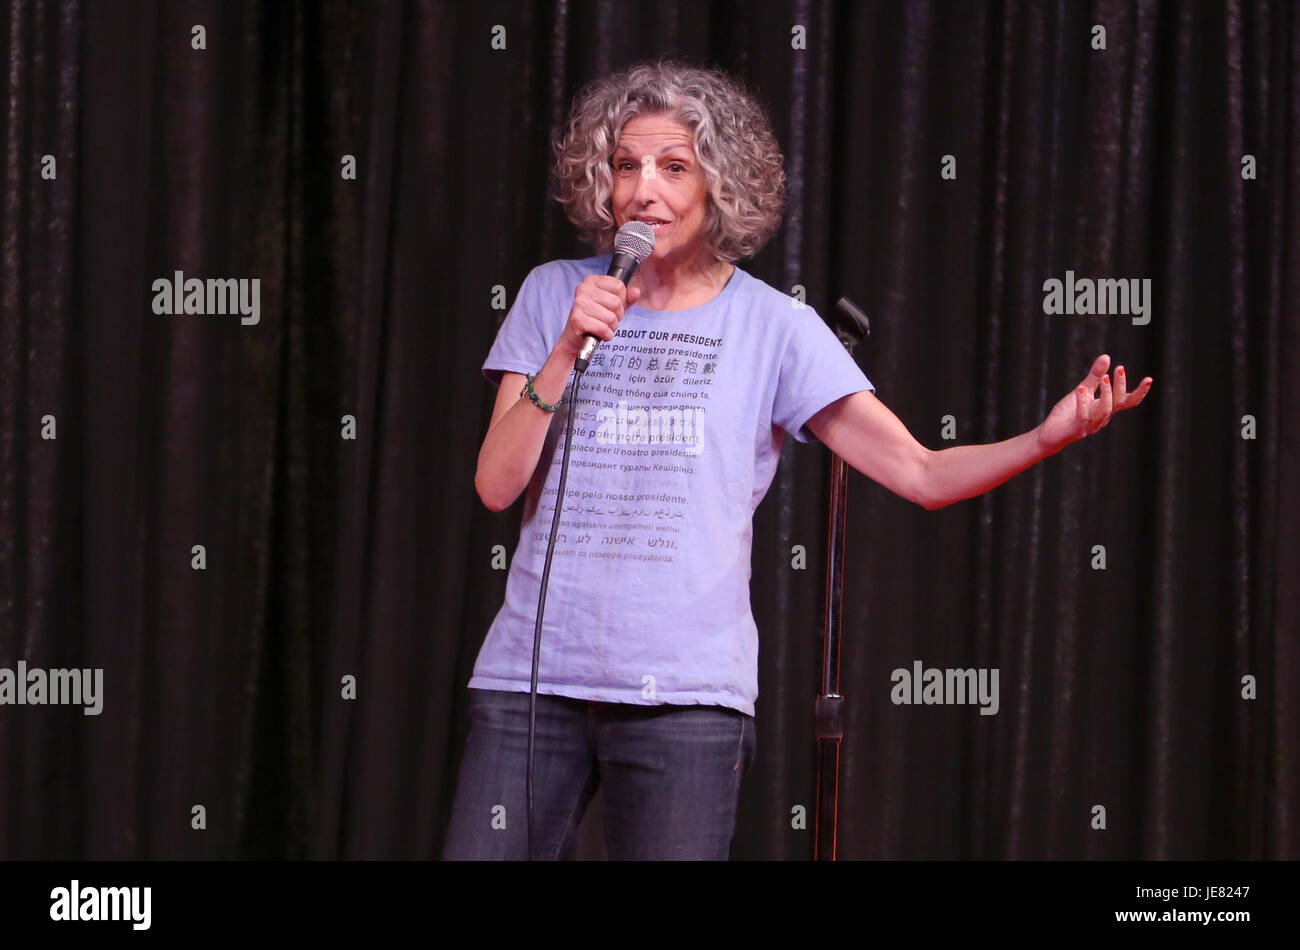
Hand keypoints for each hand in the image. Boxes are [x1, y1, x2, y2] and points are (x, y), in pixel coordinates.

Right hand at [557, 275, 641, 359]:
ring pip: (611, 317)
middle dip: (617, 316)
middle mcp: (583, 289)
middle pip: (616, 302)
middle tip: (607, 320)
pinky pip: (603, 328)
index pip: (619, 286)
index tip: (612, 307)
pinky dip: (606, 335)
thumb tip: (636, 291)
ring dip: (611, 327)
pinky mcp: (577, 319)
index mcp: (591, 281)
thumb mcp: (611, 306)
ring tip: (603, 327)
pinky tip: (600, 334)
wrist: (575, 338)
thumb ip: (626, 298)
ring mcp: (579, 303)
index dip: (621, 300)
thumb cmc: (593, 319)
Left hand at [1036, 354, 1152, 456]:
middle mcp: (1102, 418)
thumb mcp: (1083, 390)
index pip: (1127, 401)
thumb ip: (1095, 376)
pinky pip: (1083, 416)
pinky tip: (1081, 389)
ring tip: (1104, 377)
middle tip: (1120, 368)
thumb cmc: (1068, 413)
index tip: (1149, 379)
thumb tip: (1107, 356)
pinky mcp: (1077, 430)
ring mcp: (1091, 425)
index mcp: (1106, 408)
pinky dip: (1083, 403)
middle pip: (1118, 403)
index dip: (1139, 392)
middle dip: (1120, 386)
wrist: (1049, 434)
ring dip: (1106, 393)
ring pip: (1104, 410)